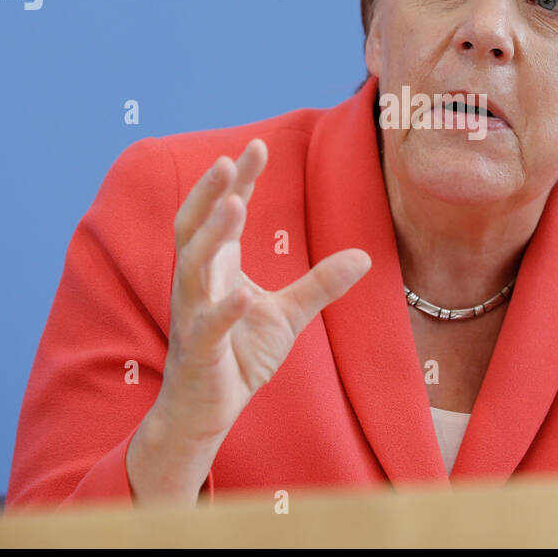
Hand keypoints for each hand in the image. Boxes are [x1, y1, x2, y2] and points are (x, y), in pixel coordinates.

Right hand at [129, 138, 369, 501]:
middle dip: (210, 193)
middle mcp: (197, 284)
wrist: (207, 411)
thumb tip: (364, 256)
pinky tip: (244, 294)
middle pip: (194, 227)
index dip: (237, 180)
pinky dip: (224, 309)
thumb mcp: (289, 315)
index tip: (256, 146)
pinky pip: (208, 326)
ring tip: (235, 204)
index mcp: (215, 268)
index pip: (222, 213)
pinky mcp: (200, 351)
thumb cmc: (239, 356)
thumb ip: (321, 283)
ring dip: (212, 235)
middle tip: (229, 159)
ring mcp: (193, 316)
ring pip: (192, 268)